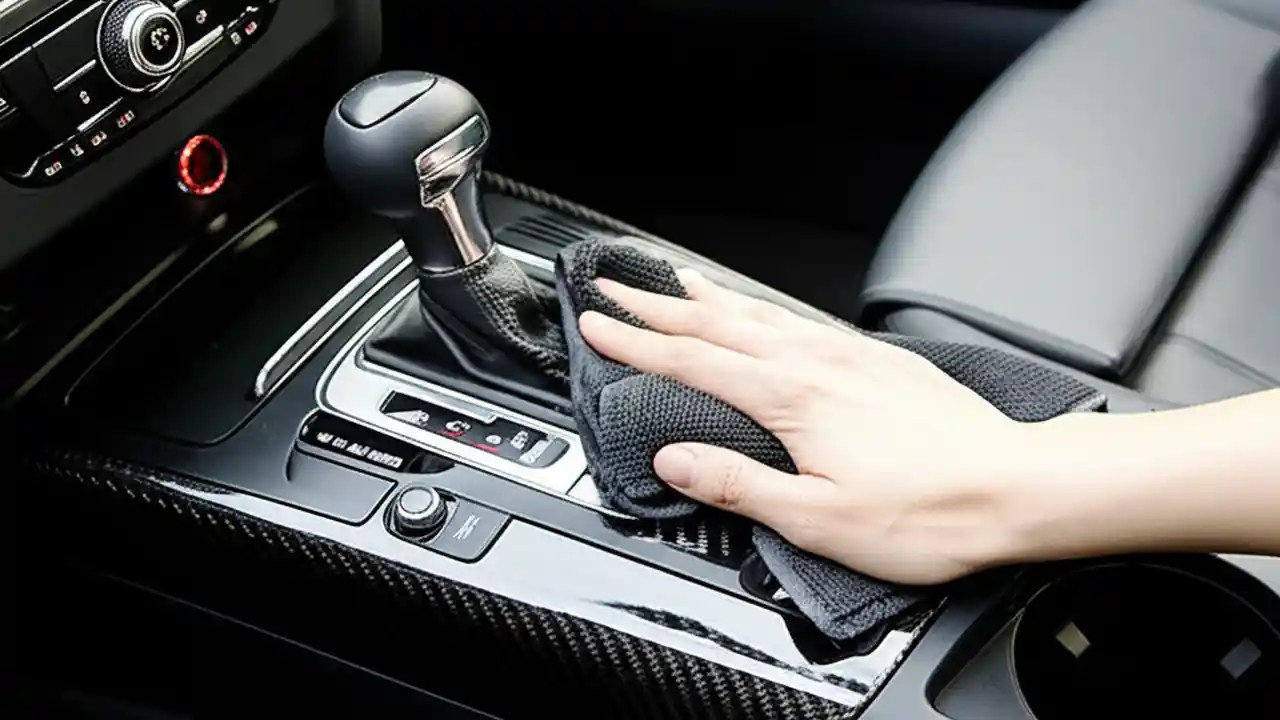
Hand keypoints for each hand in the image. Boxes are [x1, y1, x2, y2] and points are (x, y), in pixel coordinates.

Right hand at [579, 270, 1045, 584]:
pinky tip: (763, 313)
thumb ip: (739, 486)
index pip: (693, 362)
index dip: (637, 344)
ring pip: (760, 313)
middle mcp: (816, 363)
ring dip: (709, 297)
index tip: (597, 325)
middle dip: (659, 305)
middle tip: (616, 286)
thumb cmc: (928, 513)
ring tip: (677, 282)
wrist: (1016, 488)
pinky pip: (801, 320)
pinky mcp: (877, 362)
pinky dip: (763, 309)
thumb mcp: (819, 519)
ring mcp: (849, 356)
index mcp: (792, 399)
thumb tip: (675, 461)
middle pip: (718, 324)